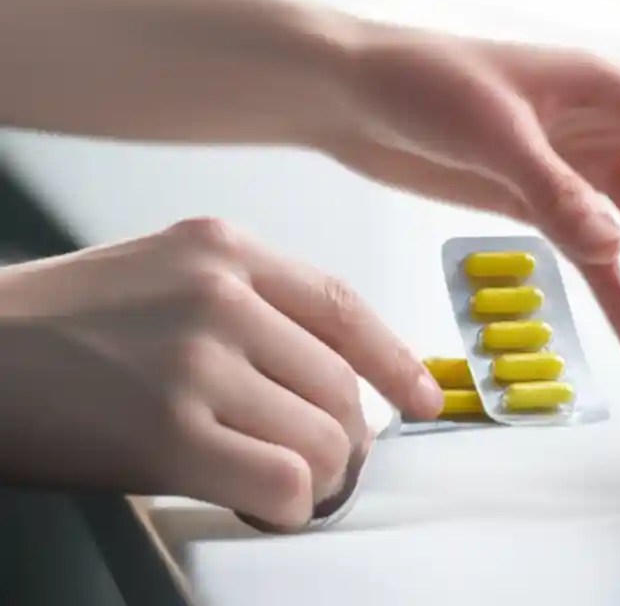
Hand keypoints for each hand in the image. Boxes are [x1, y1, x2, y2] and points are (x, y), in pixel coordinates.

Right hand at [0, 218, 442, 529]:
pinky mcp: (170, 434)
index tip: (423, 396)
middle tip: (323, 465)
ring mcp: (197, 363)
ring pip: (323, 440)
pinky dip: (287, 507)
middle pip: (340, 387)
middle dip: (344, 441)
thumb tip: (331, 375)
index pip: (344, 306)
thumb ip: (249, 305)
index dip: (396, 361)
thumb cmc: (57, 327)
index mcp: (223, 250)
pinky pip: (284, 485)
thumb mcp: (162, 276)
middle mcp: (219, 297)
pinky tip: (258, 505)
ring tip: (282, 486)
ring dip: (315, 478)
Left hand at [320, 30, 619, 354]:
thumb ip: (554, 189)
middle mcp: (605, 127)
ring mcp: (576, 168)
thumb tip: (615, 247)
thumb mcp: (490, 130)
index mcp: (607, 88)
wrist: (353, 97)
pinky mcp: (541, 203)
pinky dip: (618, 294)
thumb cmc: (422, 83)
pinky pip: (595, 255)